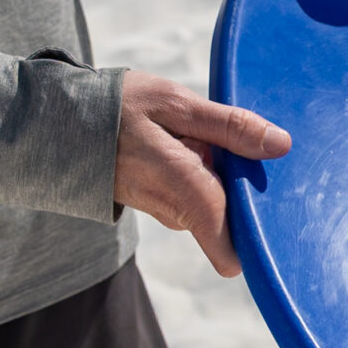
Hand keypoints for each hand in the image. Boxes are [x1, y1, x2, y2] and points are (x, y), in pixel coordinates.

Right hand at [114, 70, 290, 277]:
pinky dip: (213, 176)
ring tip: (221, 140)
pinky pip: (204, 200)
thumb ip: (229, 126)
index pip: (230, 244)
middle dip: (252, 189)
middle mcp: (178, 213)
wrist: (61, 125)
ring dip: (230, 177)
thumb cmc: (118, 109)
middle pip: (236, 220)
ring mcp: (171, 213)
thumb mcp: (175, 104)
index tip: (286, 212)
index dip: (262, 235)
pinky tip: (207, 147)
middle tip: (254, 148)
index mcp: (184, 189)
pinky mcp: (166, 206)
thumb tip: (280, 144)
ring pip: (221, 207)